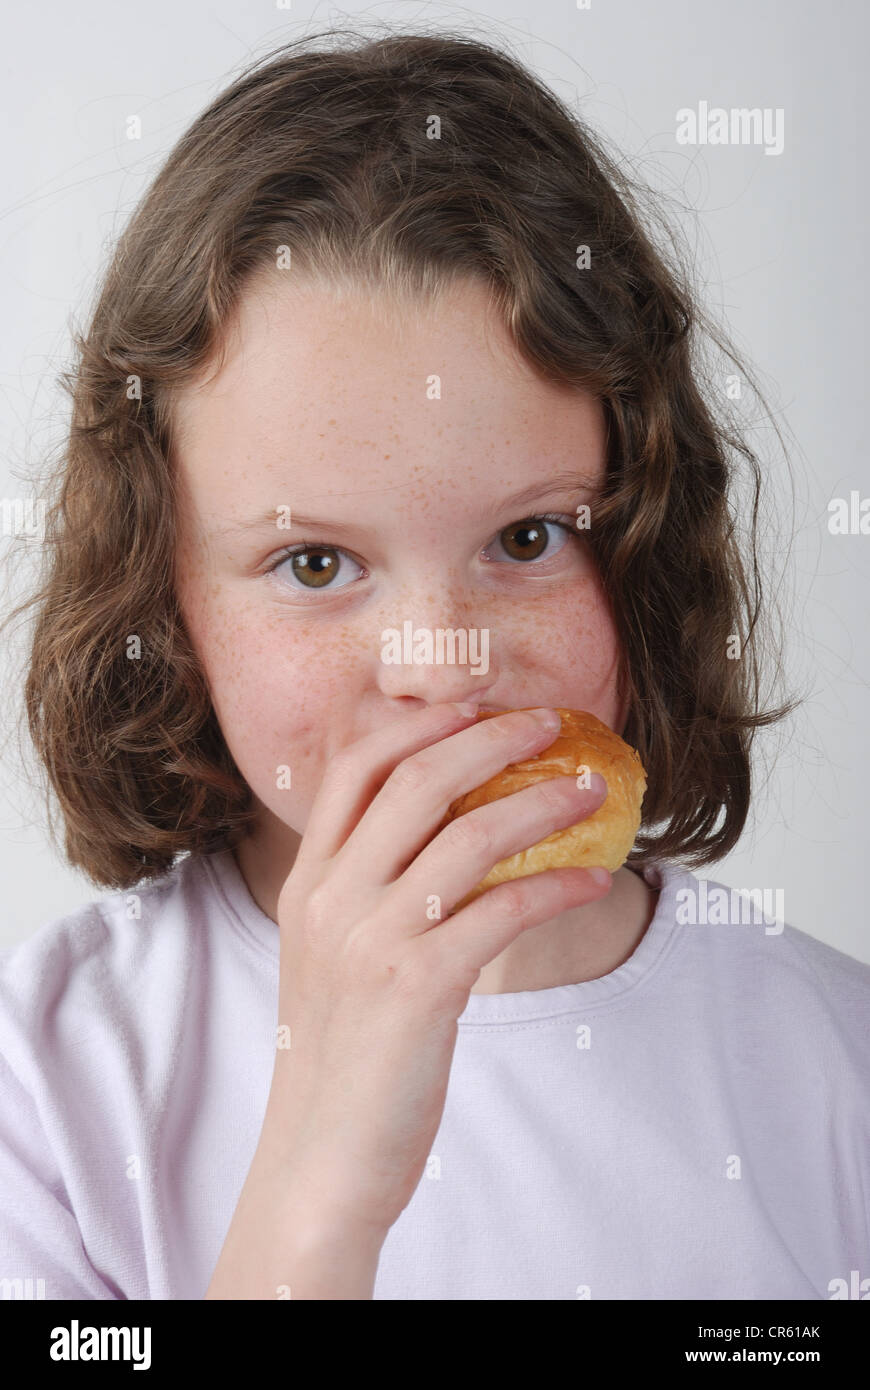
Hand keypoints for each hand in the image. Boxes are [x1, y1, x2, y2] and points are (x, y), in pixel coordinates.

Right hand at [262, 703, 608, 1239]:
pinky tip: (594, 880)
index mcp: (307, 882)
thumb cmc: (340, 1056)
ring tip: (592, 790)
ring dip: (543, 803)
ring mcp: (369, 941)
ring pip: (468, 835)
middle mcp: (331, 897)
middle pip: (417, 780)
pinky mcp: (416, 989)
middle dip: (493, 738)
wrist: (318, 1161)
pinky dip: (558, 886)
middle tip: (552, 722)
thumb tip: (438, 835)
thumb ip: (363, 889)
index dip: (420, 723)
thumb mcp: (329, 955)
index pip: (355, 766)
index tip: (476, 704)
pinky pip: (502, 911)